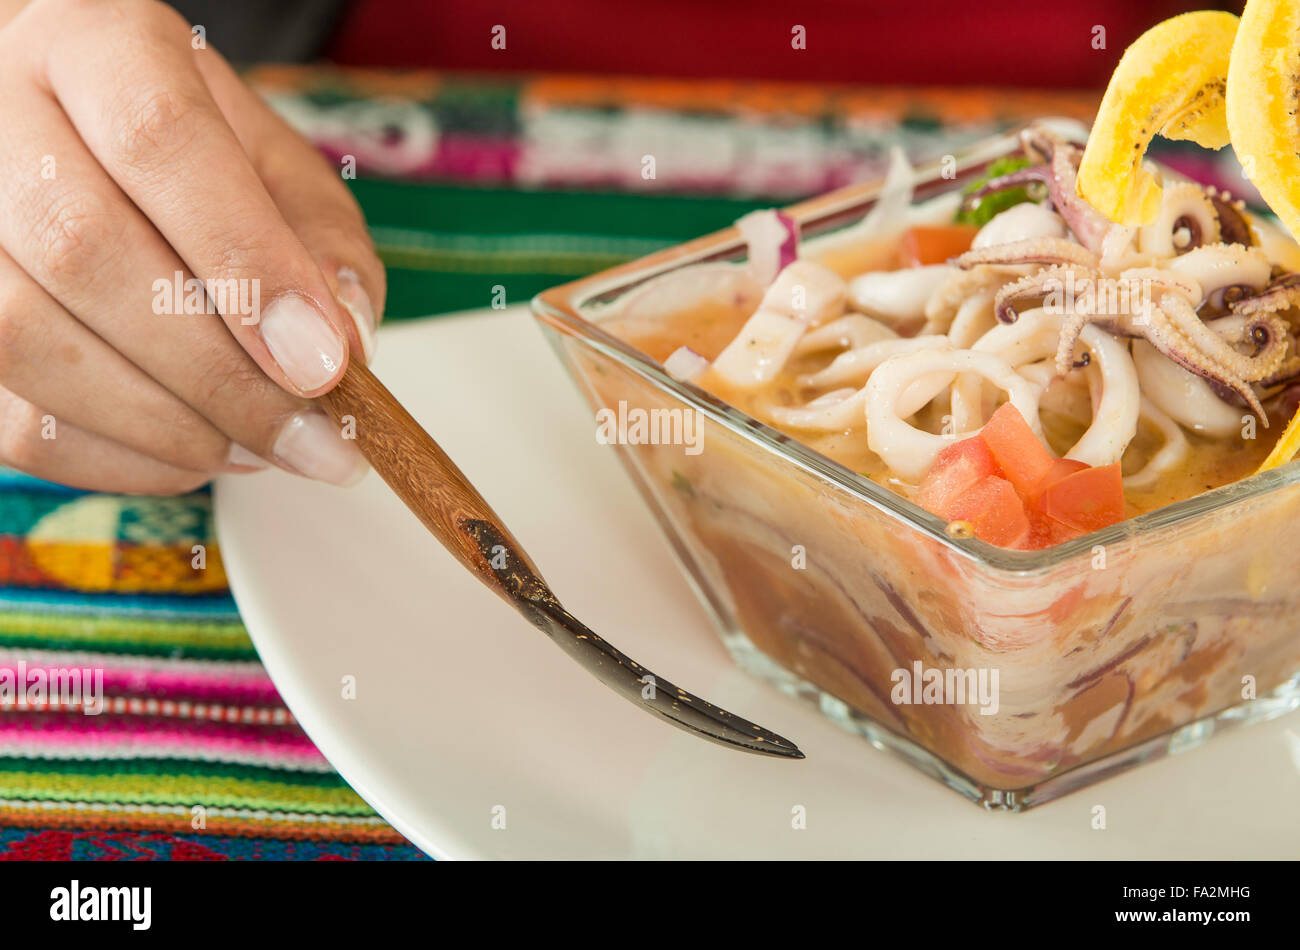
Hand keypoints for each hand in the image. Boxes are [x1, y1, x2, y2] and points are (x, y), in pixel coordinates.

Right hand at [0, 0, 383, 492]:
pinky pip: (14, 420)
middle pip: (84, 250)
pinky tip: (201, 450)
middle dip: (220, 374)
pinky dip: (124, 459)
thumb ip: (321, 242)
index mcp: (97, 45)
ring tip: (265, 446)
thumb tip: (339, 342)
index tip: (322, 361)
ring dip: (170, 426)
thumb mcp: (281, 169)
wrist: (86, 147)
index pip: (161, 141)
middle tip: (312, 435)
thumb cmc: (198, 160)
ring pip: (28, 342)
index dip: (247, 262)